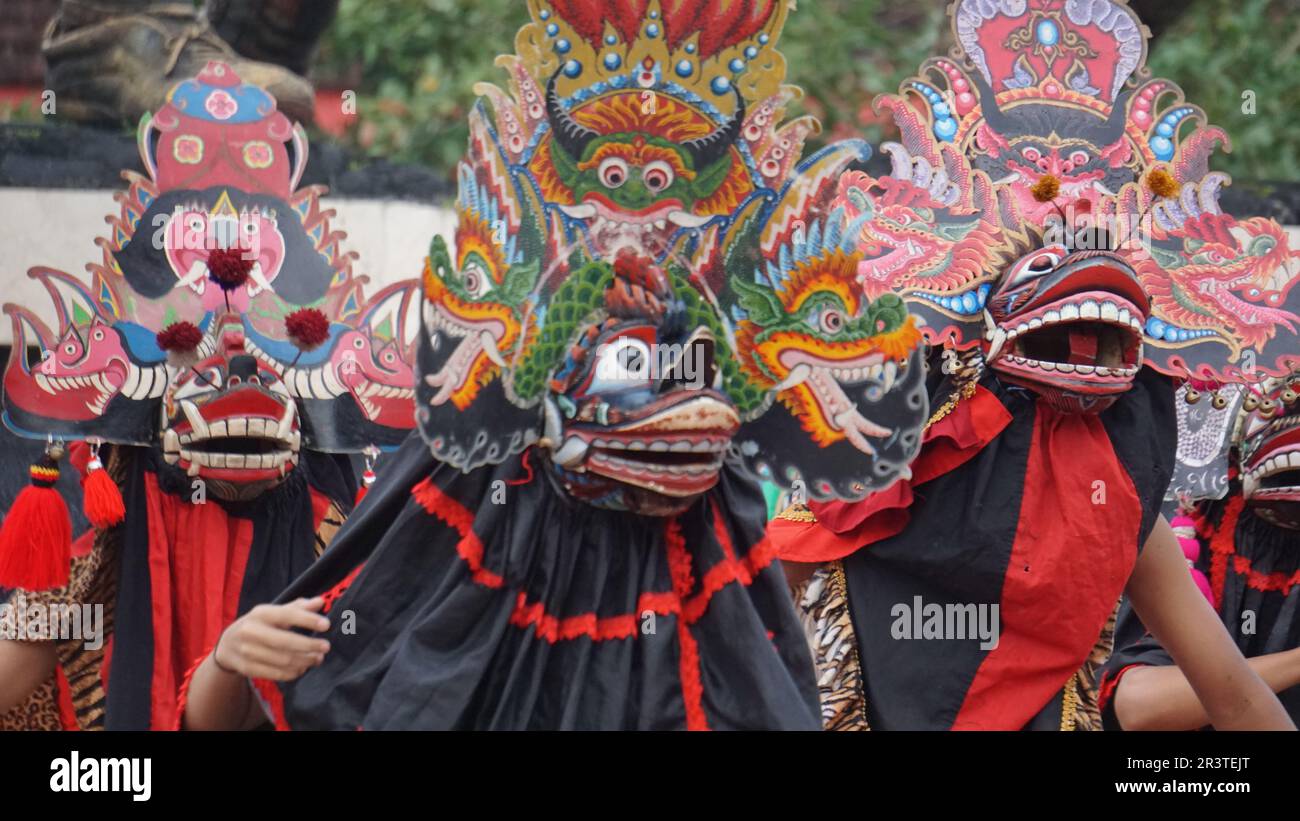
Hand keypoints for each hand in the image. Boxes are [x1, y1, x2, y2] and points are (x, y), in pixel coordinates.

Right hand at [212, 597, 330, 681]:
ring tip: (318, 658)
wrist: (227, 645)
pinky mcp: (247, 668)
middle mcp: (251, 631)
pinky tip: (303, 668)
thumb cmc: (259, 625)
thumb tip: (321, 602)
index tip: (327, 625)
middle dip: (310, 645)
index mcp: (261, 613)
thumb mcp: (275, 612)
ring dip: (305, 660)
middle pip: (286, 642)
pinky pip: (276, 674)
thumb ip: (298, 607)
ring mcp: (247, 651)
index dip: (308, 620)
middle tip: (326, 646)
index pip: (287, 615)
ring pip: (284, 660)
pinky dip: (294, 672)